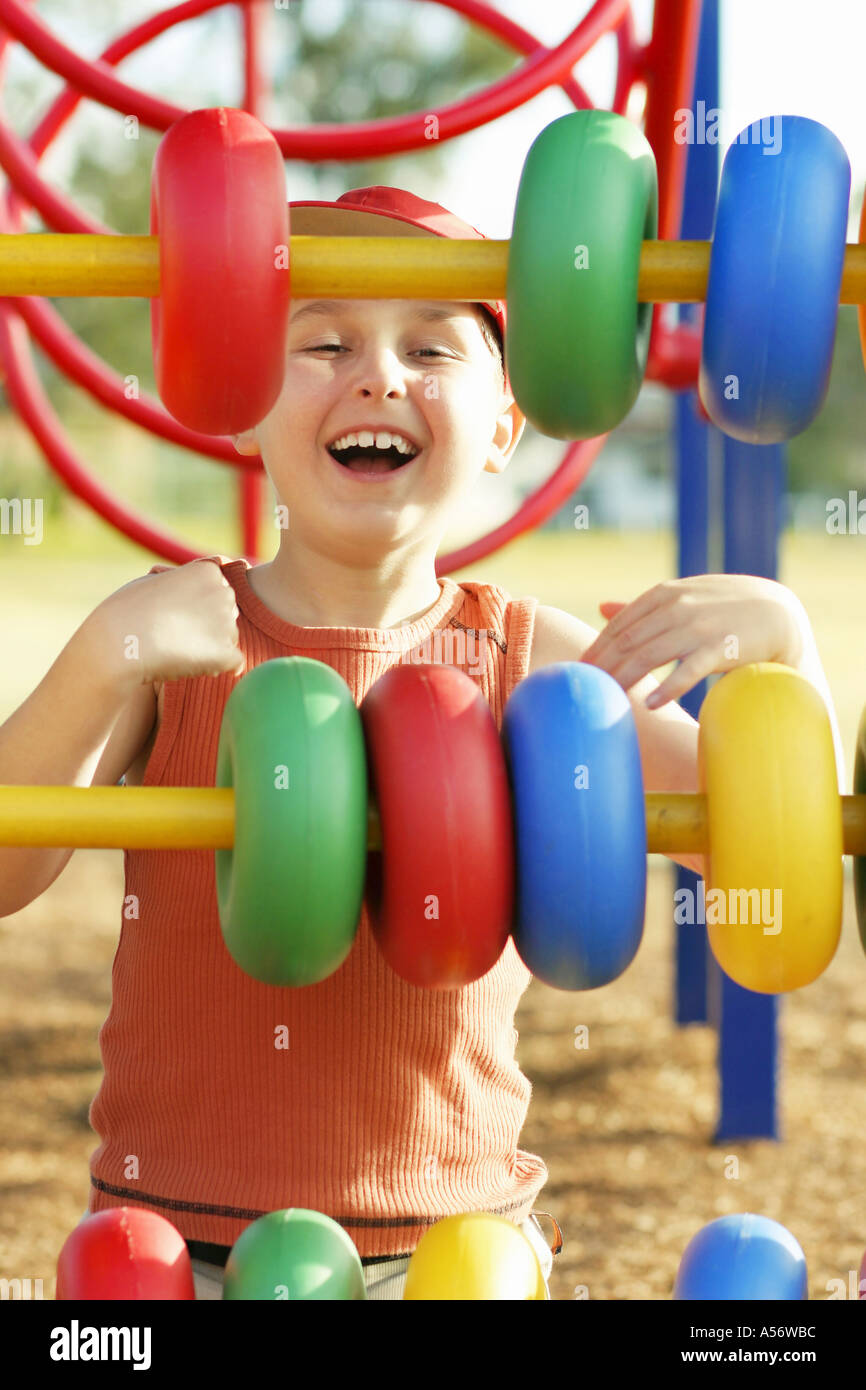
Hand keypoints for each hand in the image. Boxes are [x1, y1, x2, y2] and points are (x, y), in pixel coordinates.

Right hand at [90, 558, 244, 687]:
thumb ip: (187, 577)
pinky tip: (191, 665)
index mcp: (208, 571)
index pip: (217, 591)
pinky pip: (233, 663)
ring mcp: (227, 623)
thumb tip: (218, 563)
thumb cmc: (127, 611)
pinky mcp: (226, 653)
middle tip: (172, 634)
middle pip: (226, 614)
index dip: (194, 606)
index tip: (170, 614)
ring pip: (229, 638)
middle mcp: (224, 593)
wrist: (116, 643)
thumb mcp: (156, 580)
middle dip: (207, 625)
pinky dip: (218, 667)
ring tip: (175, 648)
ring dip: (210, 646)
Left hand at [579, 575, 806, 708]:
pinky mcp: (719, 648)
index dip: (596, 648)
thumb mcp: (682, 598)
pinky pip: (687, 671)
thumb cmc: (722, 609)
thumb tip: (601, 607)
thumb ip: (642, 606)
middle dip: (603, 666)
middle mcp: (677, 607)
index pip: (620, 624)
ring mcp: (698, 627)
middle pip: (628, 641)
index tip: (578, 671)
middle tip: (584, 690)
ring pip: (650, 656)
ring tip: (606, 698)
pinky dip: (667, 688)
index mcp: (664, 595)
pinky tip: (649, 703)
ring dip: (624, 679)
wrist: (776, 613)